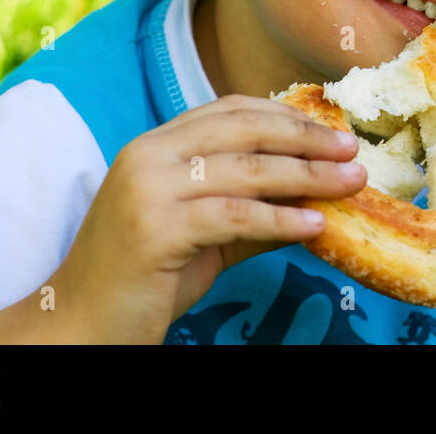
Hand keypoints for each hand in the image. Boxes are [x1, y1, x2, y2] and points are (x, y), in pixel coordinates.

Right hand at [51, 94, 366, 342]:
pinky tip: (315, 225)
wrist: (82, 324)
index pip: (231, 110)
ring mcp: (149, 189)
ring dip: (308, 176)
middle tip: (353, 149)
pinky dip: (282, 219)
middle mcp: (149, 155)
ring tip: (350, 184)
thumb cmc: (144, 278)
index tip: (331, 129)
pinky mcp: (155, 228)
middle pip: (246, 130)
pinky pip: (235, 216)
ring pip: (248, 170)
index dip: (286, 115)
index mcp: (156, 144)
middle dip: (307, 138)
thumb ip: (255, 209)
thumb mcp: (207, 233)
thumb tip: (318, 198)